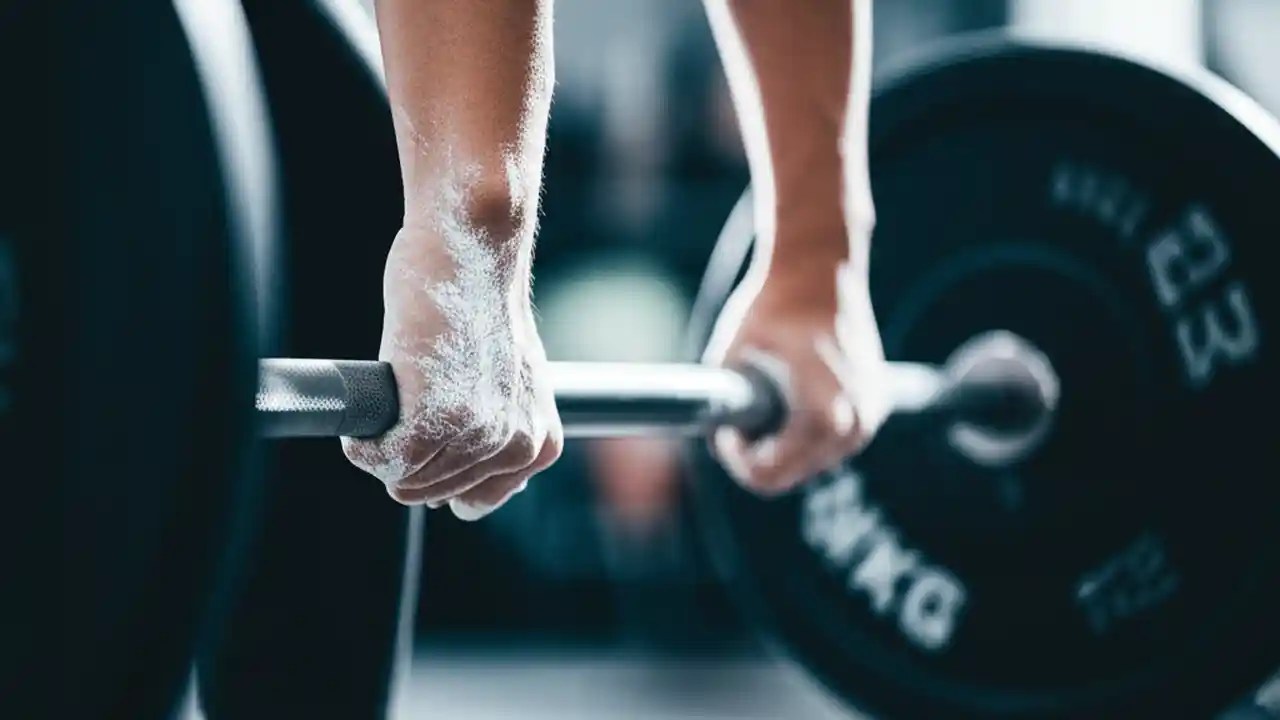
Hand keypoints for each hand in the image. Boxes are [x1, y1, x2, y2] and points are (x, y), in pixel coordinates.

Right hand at [342, 226, 562, 519]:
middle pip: (428, 493)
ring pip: (401, 479)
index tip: (428, 430)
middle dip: (404, 453)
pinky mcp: (435, 418)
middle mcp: (517, 446)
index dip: (437, 470)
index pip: (472, 502)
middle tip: (408, 397)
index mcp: (539, 444)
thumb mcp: (507, 381)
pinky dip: (361, 440)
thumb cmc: (479, 303)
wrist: (475, 249)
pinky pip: (379, 458)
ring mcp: (479, 435)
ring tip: (396, 391)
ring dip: (381, 443)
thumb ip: (494, 431)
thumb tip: (457, 498)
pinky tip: (374, 402)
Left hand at [704, 256, 889, 495]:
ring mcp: (871, 415)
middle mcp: (856, 424)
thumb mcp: (730, 355)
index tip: (724, 429)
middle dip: (759, 455)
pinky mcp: (875, 402)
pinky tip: (791, 399)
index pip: (768, 476)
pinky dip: (807, 431)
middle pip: (791, 474)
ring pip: (813, 460)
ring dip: (785, 446)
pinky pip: (833, 439)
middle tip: (737, 419)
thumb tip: (711, 435)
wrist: (819, 266)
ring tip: (764, 404)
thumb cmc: (774, 304)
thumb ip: (720, 404)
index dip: (736, 459)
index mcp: (823, 417)